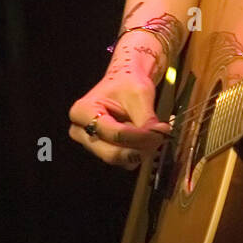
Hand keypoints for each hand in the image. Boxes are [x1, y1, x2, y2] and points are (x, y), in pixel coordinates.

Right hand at [68, 47, 172, 169]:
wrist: (124, 82)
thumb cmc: (127, 83)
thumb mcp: (139, 94)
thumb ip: (146, 119)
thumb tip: (157, 137)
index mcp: (82, 111)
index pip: (114, 133)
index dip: (140, 136)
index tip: (161, 131)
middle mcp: (80, 131)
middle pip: (111, 152)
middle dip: (139, 148)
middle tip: (160, 138)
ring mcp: (90, 143)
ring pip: (118, 159)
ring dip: (139, 150)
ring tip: (152, 133)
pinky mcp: (103, 151)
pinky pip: (123, 160)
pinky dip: (137, 151)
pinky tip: (144, 137)